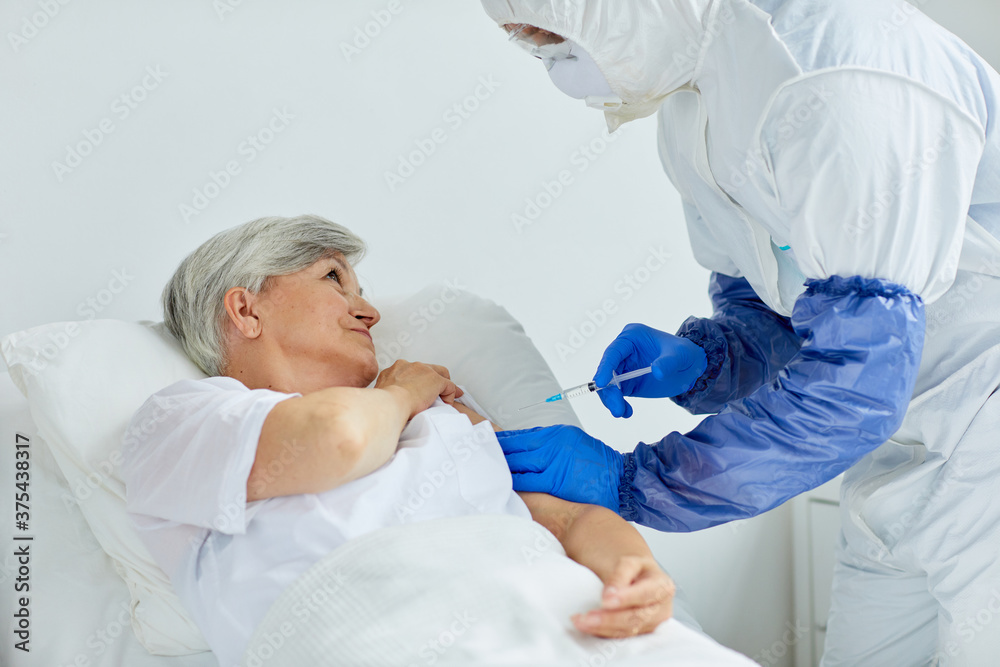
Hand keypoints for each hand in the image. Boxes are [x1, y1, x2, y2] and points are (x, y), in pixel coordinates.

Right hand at [374, 360, 462, 418]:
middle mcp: (410, 365)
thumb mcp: (382, 393)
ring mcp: (424, 371)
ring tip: (443, 400)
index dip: (420, 379)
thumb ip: (388, 390)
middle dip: (432, 380)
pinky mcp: (436, 380)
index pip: (413, 370)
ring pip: (440, 375)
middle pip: (428, 369)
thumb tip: (389, 398)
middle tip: (435, 393)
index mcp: (396, 368)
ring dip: (441, 387)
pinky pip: (449, 386)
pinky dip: (449, 395)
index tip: (421, 389)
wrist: (390, 404)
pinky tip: (446, 404)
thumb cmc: (384, 403)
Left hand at [495, 425, 623, 511]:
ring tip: (484, 471)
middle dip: (495, 454)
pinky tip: (501, 484)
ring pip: (517, 464)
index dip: (499, 441)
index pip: (518, 436)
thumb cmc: (596, 463)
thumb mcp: (571, 442)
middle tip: (476, 457)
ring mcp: (552, 462)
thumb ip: (547, 444)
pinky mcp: (554, 481)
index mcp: (554, 434)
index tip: (483, 443)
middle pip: (514, 448)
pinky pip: (526, 481)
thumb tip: (522, 448)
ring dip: (500, 468)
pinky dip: (512, 482)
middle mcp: (552, 445)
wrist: (619, 478)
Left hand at [572, 555, 674, 637]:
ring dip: (602, 628)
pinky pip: (621, 636)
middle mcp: (661, 609)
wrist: (637, 580)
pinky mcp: (640, 635)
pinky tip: (587, 627)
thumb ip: (620, 575)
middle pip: (636, 617)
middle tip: (587, 617)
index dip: (626, 598)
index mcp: (663, 586)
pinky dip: (602, 633)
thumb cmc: (634, 571)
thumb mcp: (629, 562)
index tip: (605, 600)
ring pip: (627, 631)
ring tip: (581, 621)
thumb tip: (609, 594)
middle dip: (610, 618)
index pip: (646, 593)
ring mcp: (652, 625)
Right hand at [594, 323, 707, 417]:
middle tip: (617, 409)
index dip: (604, 367)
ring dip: (612, 400)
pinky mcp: (626, 382)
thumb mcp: (681, 355)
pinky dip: (619, 404)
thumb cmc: (684, 354)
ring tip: (622, 413)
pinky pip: (616, 394)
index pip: (613, 352)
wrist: (689, 367)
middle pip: (606, 371)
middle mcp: (623, 351)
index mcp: (632, 337)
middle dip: (608, 391)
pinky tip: (627, 412)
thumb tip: (656, 371)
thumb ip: (669, 362)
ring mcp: (623, 367)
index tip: (600, 383)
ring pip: (608, 385)